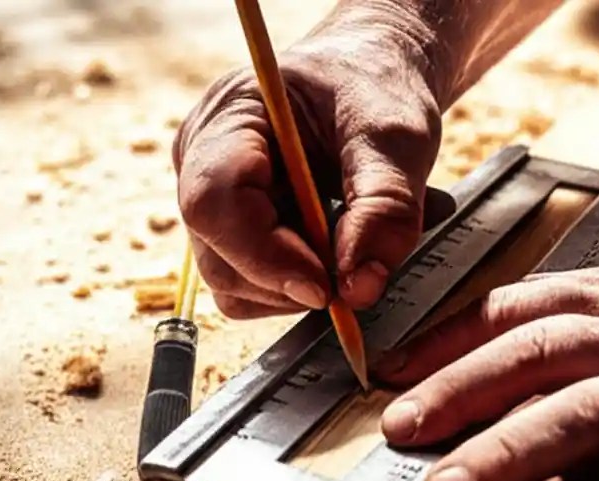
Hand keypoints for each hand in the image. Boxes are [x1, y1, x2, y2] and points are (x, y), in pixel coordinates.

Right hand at [173, 19, 441, 317]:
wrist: (373, 74)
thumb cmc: (377, 86)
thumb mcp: (397, 136)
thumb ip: (384, 208)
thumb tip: (359, 287)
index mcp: (226, 120)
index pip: (214, 205)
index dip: (265, 257)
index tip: (327, 286)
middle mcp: (201, 164)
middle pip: (219, 259)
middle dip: (290, 282)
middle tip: (356, 271)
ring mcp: (214, 204)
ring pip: (234, 286)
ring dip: (300, 287)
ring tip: (354, 245)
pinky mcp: (235, 233)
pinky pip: (254, 288)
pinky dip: (301, 286)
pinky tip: (336, 249)